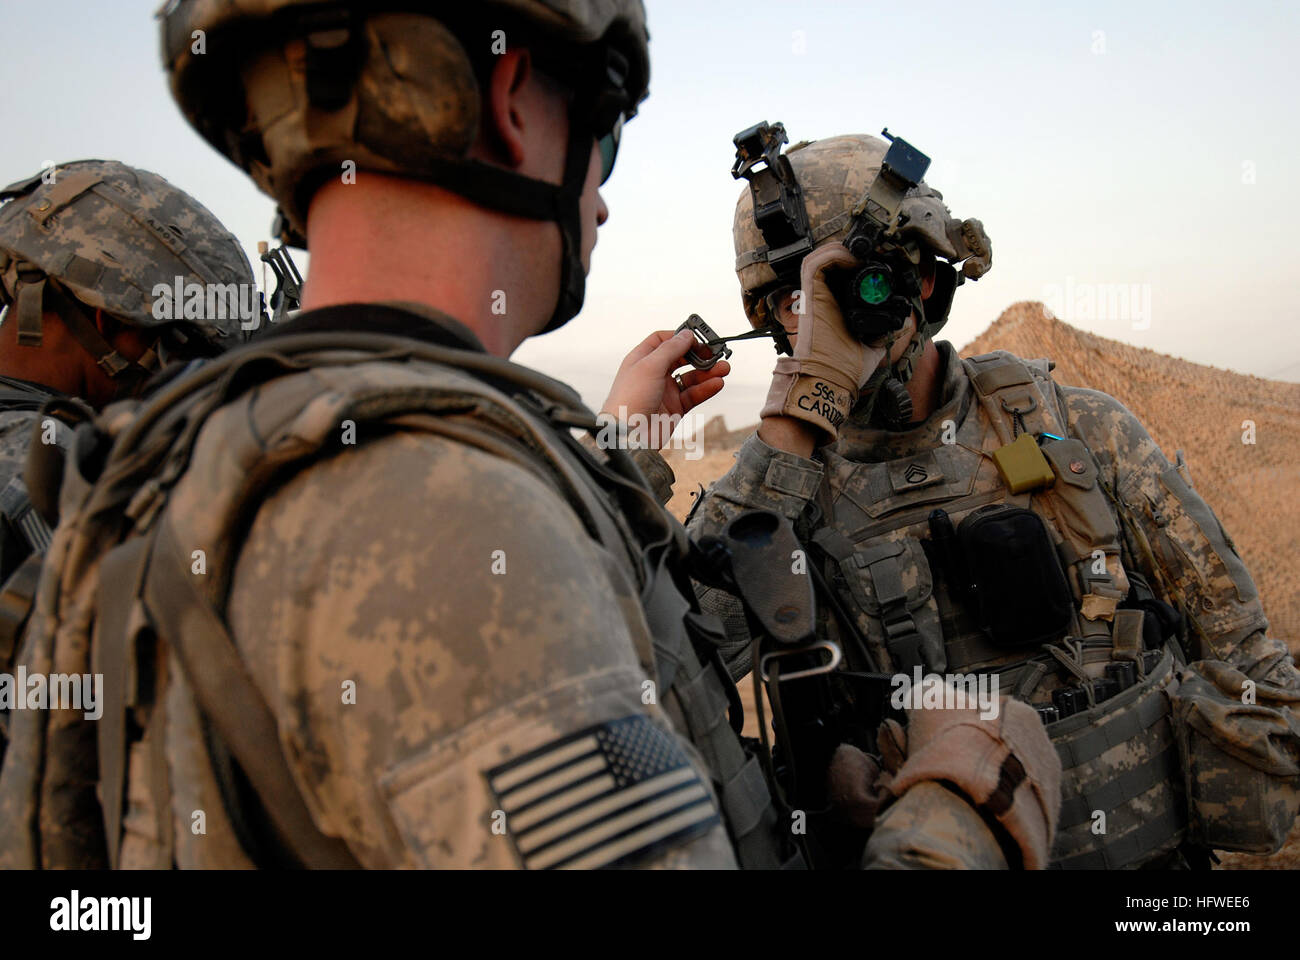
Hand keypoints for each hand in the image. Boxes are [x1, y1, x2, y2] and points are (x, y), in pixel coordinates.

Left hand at [600, 329, 729, 449]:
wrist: (629, 436)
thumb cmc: (630, 400)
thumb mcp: (650, 366)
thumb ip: (671, 349)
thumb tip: (686, 334)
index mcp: (642, 359)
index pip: (663, 340)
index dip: (680, 337)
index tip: (697, 337)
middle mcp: (654, 373)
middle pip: (681, 358)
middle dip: (699, 355)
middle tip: (715, 353)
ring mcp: (665, 391)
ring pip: (691, 377)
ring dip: (708, 372)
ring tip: (723, 369)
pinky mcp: (675, 408)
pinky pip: (694, 394)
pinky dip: (706, 388)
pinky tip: (717, 383)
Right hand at [760, 242, 888, 444]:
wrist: (830, 378)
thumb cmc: (847, 367)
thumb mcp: (874, 344)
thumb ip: (884, 330)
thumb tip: (903, 321)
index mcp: (837, 306)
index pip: (848, 274)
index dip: (866, 263)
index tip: (889, 262)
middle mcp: (825, 296)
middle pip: (837, 260)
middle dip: (860, 251)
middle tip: (882, 251)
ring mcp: (816, 294)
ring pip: (825, 256)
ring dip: (847, 249)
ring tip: (869, 253)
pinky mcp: (810, 294)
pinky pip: (817, 262)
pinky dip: (836, 254)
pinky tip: (856, 259)